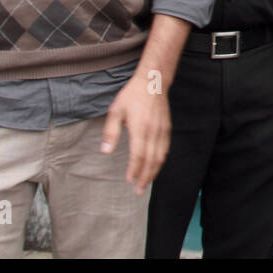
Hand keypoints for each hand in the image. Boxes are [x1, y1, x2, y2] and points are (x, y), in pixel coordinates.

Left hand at [101, 71, 171, 194]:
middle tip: (139, 190)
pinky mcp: (167, 128)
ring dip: (154, 172)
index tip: (129, 181)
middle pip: (151, 160)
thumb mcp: (116, 111)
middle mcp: (153, 132)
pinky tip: (156, 166)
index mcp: (140, 129)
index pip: (138, 155)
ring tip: (146, 182)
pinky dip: (161, 161)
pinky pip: (165, 149)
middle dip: (145, 177)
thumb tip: (106, 151)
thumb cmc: (132, 95)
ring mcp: (162, 131)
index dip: (134, 170)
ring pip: (160, 157)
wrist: (154, 81)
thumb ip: (111, 132)